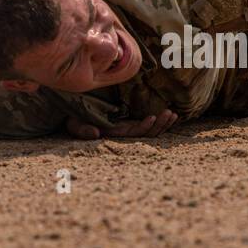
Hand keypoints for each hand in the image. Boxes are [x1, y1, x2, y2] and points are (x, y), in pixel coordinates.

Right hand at [64, 109, 178, 139]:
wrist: (75, 113)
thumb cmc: (75, 118)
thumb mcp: (74, 124)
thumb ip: (82, 129)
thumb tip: (95, 134)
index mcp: (114, 133)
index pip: (133, 134)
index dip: (144, 128)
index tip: (152, 117)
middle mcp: (124, 133)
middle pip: (146, 134)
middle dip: (159, 126)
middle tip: (170, 114)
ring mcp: (130, 128)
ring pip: (151, 131)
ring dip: (163, 124)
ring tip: (173, 114)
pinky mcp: (132, 122)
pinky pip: (151, 124)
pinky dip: (162, 121)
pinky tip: (172, 115)